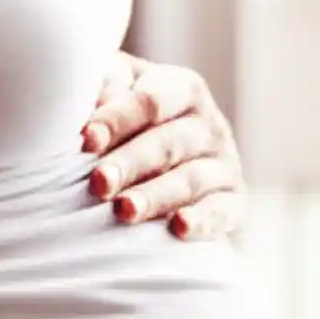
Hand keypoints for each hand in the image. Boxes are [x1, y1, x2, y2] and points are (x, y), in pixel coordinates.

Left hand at [81, 51, 247, 240]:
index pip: (150, 101)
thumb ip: (106, 91)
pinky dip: (202, 221)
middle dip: (130, 163)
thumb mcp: (119, 93)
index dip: (117, 119)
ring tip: (124, 210)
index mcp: (182, 90)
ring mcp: (224, 164)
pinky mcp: (233, 202)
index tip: (87, 139)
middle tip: (99, 182)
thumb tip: (95, 106)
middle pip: (168, 143)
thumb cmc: (132, 123)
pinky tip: (178, 228)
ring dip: (155, 196)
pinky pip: (220, 211)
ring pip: (190, 180)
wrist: (168, 165)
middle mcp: (209, 125)